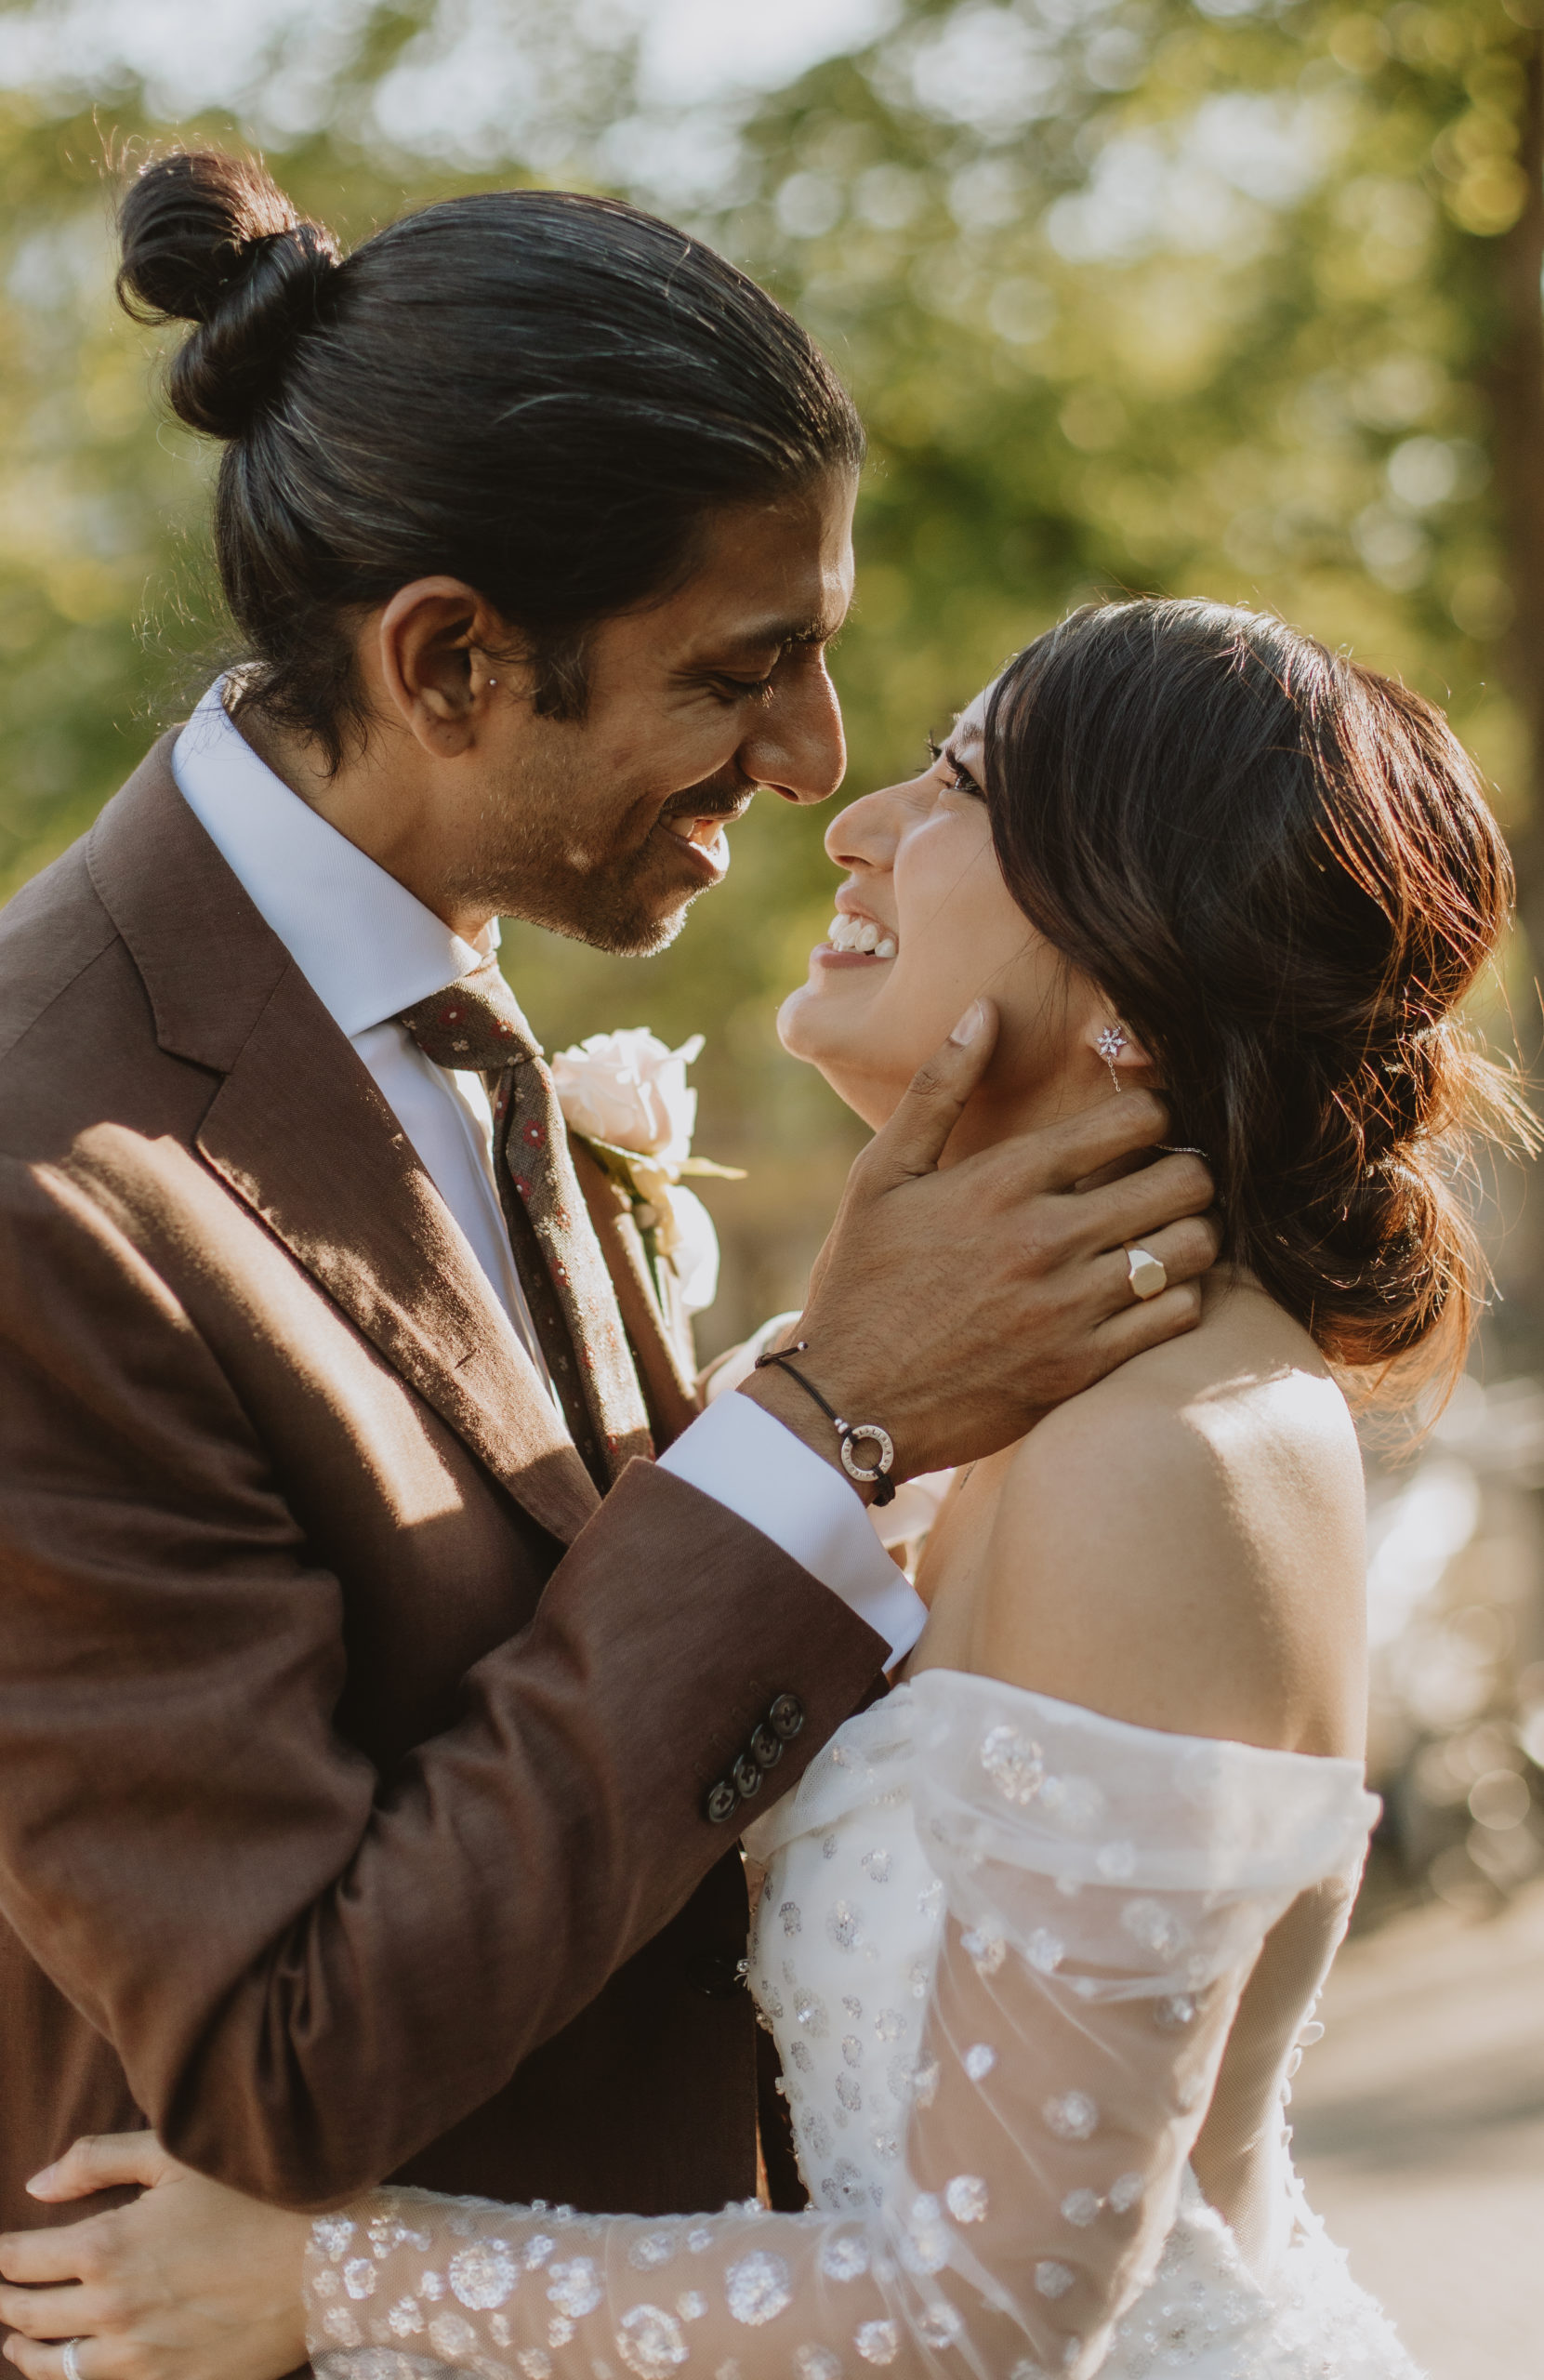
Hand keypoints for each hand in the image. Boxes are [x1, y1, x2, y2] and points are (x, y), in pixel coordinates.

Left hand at [0, 2135, 307, 2379]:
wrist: (326, 2264)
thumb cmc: (254, 2198)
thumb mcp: (177, 2157)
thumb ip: (98, 2160)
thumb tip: (35, 2184)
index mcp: (106, 2247)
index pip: (18, 2260)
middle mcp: (110, 2310)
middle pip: (24, 2316)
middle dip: (2, 2301)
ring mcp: (138, 2360)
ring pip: (52, 2368)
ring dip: (26, 2351)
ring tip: (17, 2339)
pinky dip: (75, 2379)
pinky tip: (77, 2364)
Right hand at [741, 999, 1217, 1482]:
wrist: (846, 1400)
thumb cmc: (861, 1280)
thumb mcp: (880, 1175)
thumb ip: (938, 1089)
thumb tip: (985, 1009)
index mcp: (1001, 1182)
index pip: (1133, 1121)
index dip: (1156, 1113)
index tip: (1144, 1127)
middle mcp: (1045, 1240)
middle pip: (1182, 1181)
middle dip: (1187, 1170)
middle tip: (1169, 1177)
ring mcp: (1068, 1308)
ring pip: (1191, 1249)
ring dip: (1191, 1234)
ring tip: (1166, 1233)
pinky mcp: (1081, 1367)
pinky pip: (1175, 1317)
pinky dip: (1176, 1297)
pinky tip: (1148, 1291)